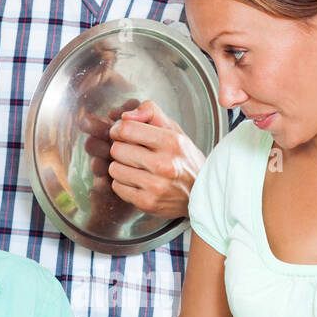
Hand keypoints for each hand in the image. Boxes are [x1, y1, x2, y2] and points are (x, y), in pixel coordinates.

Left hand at [107, 100, 204, 216]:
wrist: (202, 194)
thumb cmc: (184, 159)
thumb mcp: (175, 130)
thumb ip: (151, 112)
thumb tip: (126, 116)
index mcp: (171, 141)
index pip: (126, 128)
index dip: (119, 130)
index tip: (123, 134)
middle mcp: (164, 164)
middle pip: (117, 149)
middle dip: (121, 149)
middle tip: (131, 153)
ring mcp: (156, 186)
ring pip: (114, 169)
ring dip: (121, 167)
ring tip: (135, 168)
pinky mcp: (147, 203)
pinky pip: (117, 187)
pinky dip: (123, 184)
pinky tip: (136, 182)